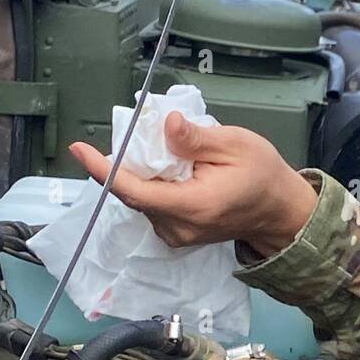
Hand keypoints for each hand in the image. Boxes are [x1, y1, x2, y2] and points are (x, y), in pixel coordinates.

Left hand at [68, 112, 316, 257]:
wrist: (279, 210)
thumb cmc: (262, 174)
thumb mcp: (236, 144)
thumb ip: (196, 138)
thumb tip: (165, 124)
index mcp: (193, 205)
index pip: (134, 190)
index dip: (103, 169)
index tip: (80, 149)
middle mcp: (179, 227)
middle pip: (135, 193)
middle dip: (131, 163)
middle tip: (149, 136)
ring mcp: (176, 235)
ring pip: (142, 200)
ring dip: (145, 174)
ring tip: (174, 156)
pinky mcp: (176, 235)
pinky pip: (152, 206)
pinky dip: (155, 186)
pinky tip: (176, 172)